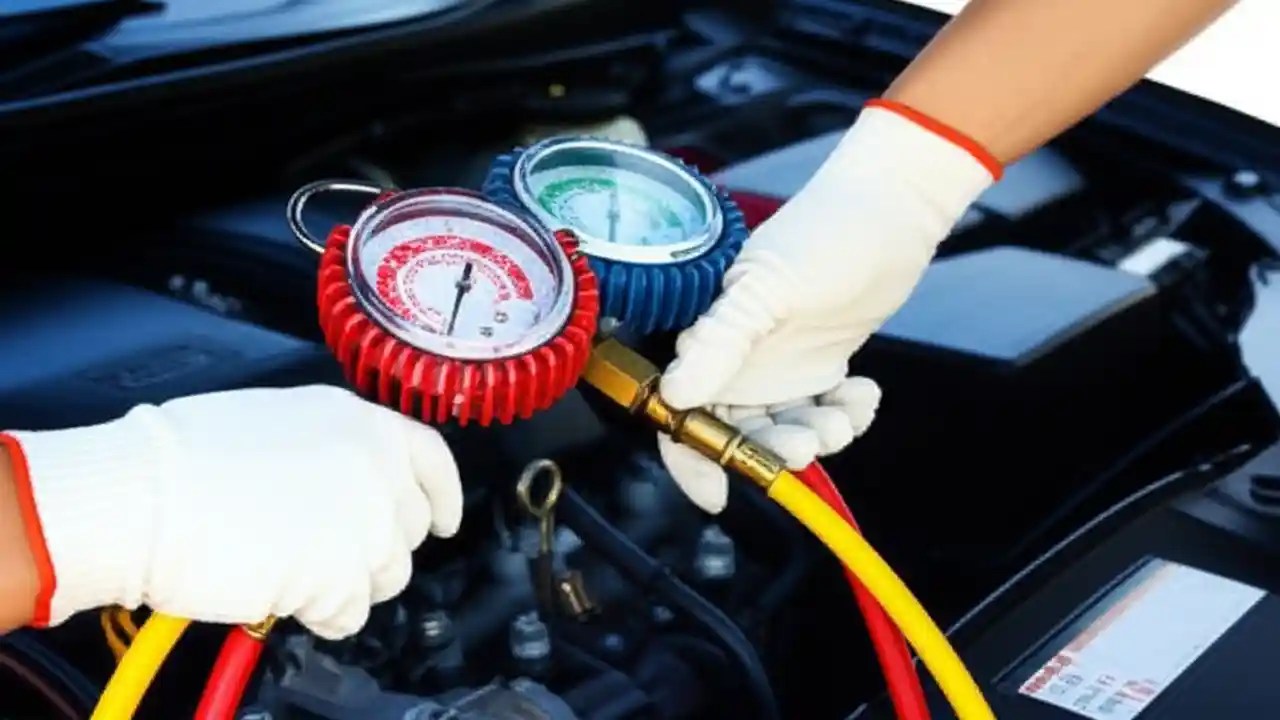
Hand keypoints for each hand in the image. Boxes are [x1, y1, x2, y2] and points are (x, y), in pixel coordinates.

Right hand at [6, 386, 460, 639]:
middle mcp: (377, 468)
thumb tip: (343, 483)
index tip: (445, 520)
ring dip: (349, 582)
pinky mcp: (344, 577)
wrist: (146, 495)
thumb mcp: (281, 421)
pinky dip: (322, 614)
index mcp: (363, 422)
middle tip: (328, 550)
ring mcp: (366, 524)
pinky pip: (351, 614)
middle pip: (410, 528)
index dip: (442, 497)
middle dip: (376, 546)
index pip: (434, 461)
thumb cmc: (185, 457)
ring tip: (292, 567)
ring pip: (388, 576)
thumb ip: (334, 449)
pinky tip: (283, 592)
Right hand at [658, 101, 998, 511]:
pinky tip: (864, 390)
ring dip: (817, 434)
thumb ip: (721, 343)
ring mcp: (779, 366)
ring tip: (847, 407)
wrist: (894, 209)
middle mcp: (737, 360)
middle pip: (736, 435)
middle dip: (773, 449)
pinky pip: (823, 414)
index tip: (719, 495)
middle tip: (813, 436)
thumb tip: (674, 395)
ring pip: (784, 431)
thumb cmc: (827, 232)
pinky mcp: (819, 366)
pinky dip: (846, 414)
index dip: (690, 458)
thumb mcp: (768, 289)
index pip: (680, 414)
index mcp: (710, 339)